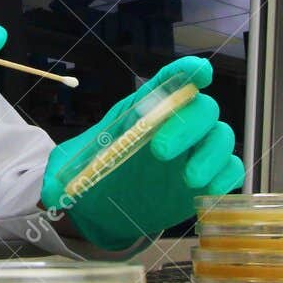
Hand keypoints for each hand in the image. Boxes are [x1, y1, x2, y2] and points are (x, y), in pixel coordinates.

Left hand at [42, 56, 243, 253]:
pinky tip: (206, 192)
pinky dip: (225, 178)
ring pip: (221, 136)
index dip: (186, 73)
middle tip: (160, 152)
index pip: (169, 82)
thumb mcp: (68, 170)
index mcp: (143, 111)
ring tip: (189, 179)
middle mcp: (174, 126)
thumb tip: (52, 190)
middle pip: (201, 108)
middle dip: (187, 125)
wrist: (105, 210)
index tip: (199, 72)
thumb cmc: (92, 176)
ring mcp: (194, 152)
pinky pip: (230, 170)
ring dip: (212, 154)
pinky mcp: (206, 180)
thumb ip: (61, 172)